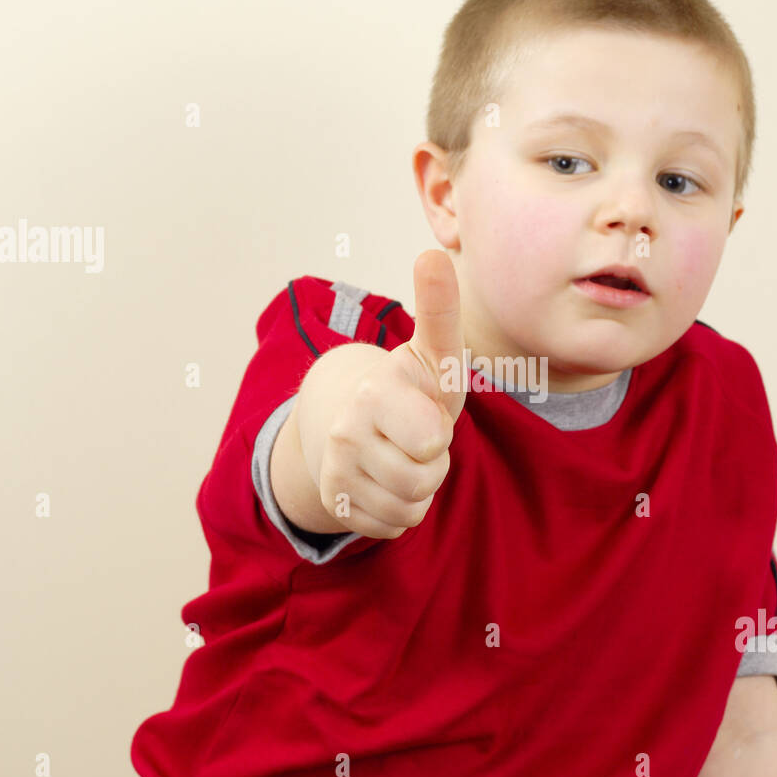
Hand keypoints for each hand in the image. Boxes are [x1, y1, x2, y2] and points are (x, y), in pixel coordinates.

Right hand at [315, 250, 465, 538]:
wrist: (353, 420)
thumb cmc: (410, 388)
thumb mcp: (433, 353)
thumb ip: (438, 310)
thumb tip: (431, 252)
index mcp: (374, 394)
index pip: (431, 441)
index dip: (439, 431)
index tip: (422, 410)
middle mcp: (345, 433)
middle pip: (424, 479)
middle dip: (434, 464)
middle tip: (418, 438)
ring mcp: (336, 471)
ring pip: (411, 506)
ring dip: (420, 488)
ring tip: (404, 456)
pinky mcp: (337, 503)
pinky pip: (395, 525)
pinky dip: (401, 509)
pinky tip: (386, 480)